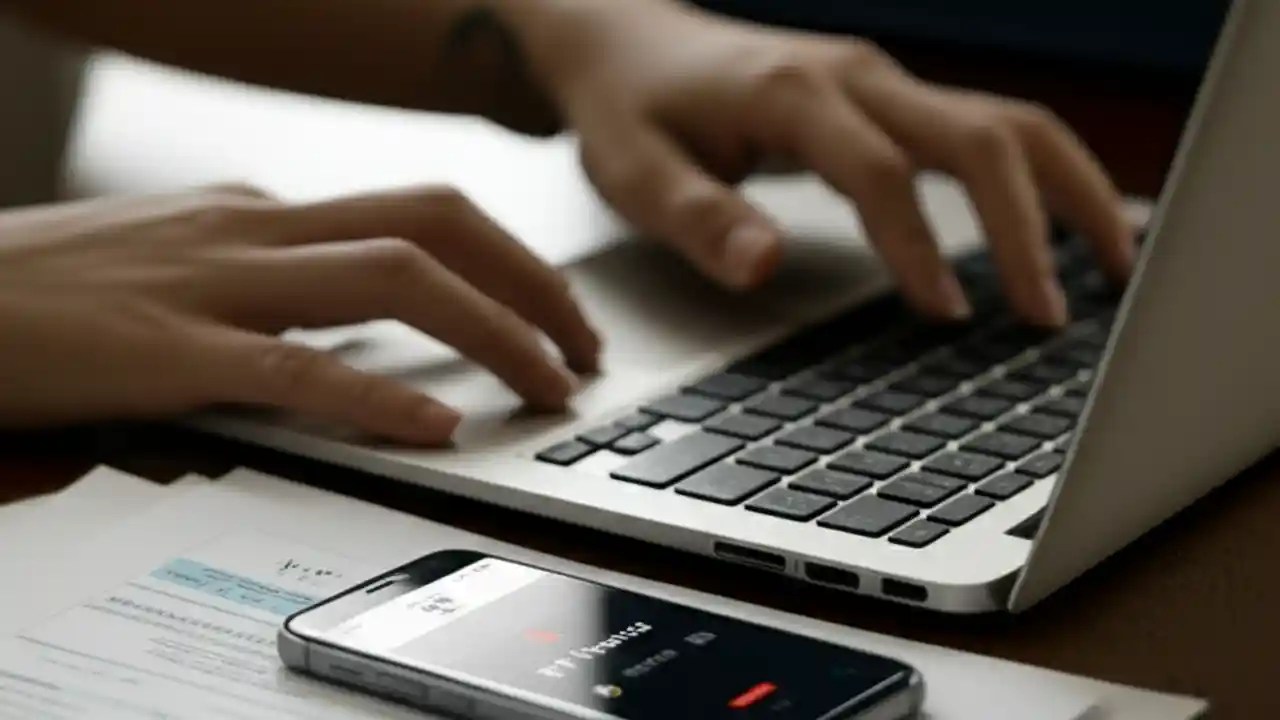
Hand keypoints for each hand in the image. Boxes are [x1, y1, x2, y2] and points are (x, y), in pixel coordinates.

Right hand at [0, 186, 597, 442]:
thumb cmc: (47, 293)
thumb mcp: (179, 266)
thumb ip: (265, 284)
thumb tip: (348, 328)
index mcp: (260, 215)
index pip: (420, 215)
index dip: (510, 260)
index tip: (555, 312)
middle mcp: (253, 229)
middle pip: (433, 226)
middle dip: (532, 283)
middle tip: (585, 348)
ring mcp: (212, 281)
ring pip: (392, 279)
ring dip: (492, 330)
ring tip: (549, 385)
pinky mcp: (165, 349)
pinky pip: (296, 367)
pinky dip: (377, 395)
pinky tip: (435, 426)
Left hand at [516, 0, 1135, 326]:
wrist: (631, 40)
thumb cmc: (630, 110)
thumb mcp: (634, 172)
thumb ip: (698, 219)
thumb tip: (761, 266)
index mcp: (791, 93)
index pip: (879, 173)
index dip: (919, 247)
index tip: (948, 316)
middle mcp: (855, 75)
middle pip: (980, 134)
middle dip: (1029, 226)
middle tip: (1052, 317)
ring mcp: (884, 80)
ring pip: (1009, 122)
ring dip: (1069, 191)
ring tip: (1114, 268)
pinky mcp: (894, 97)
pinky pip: (990, 129)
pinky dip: (1041, 180)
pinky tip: (1067, 229)